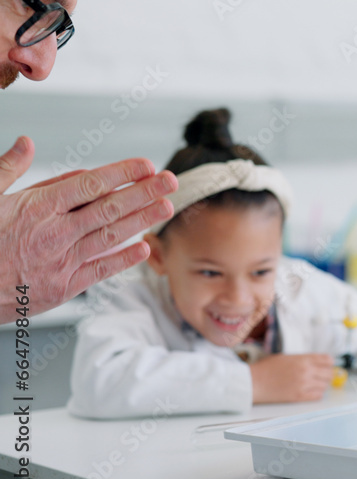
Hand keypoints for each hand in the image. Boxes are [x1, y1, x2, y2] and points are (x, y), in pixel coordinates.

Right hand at [0, 137, 176, 322]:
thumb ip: (8, 169)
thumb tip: (26, 143)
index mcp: (37, 207)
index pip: (90, 183)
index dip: (122, 173)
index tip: (147, 164)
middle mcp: (54, 233)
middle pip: (109, 208)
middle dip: (144, 192)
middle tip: (171, 180)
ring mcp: (61, 261)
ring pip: (110, 236)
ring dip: (143, 221)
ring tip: (167, 207)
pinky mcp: (63, 287)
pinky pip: (100, 270)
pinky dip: (124, 259)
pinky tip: (144, 248)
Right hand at [249, 353, 334, 403]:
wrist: (254, 382)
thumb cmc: (266, 368)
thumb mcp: (286, 357)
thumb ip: (303, 359)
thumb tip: (316, 363)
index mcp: (303, 359)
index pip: (327, 360)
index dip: (329, 363)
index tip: (327, 365)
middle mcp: (306, 371)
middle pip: (329, 373)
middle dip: (326, 374)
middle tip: (321, 376)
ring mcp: (303, 384)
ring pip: (324, 386)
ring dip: (321, 385)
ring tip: (314, 384)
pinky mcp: (299, 397)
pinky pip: (317, 396)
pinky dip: (317, 393)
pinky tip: (311, 391)